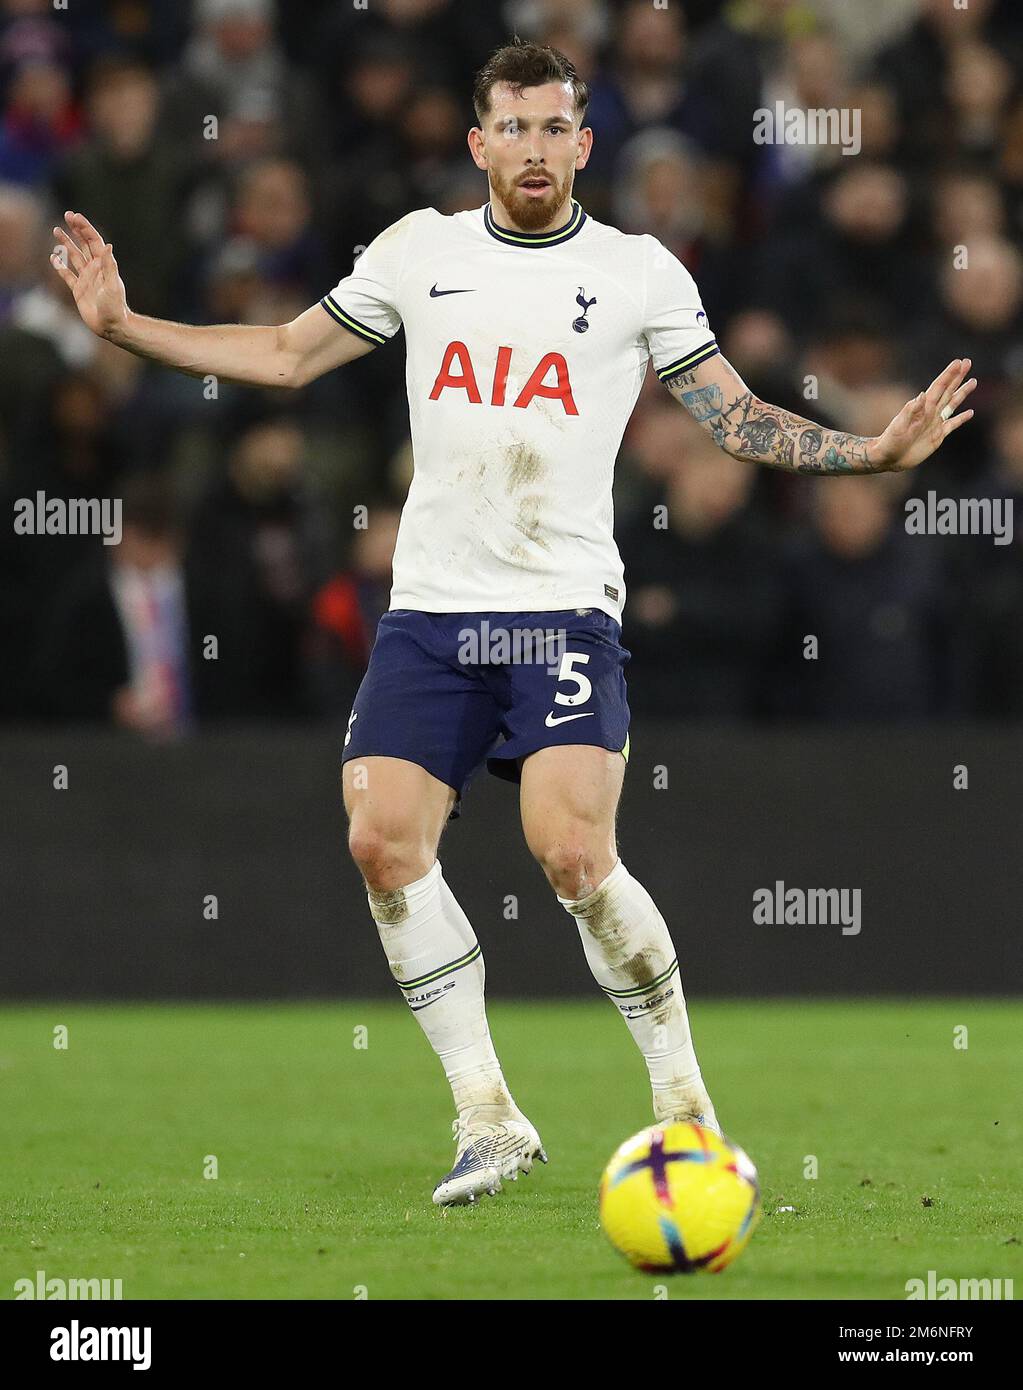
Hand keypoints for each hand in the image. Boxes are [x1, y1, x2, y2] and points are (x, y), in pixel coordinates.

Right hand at [49, 211, 129, 338]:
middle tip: (66, 215)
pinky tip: (53, 257)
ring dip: (66, 243)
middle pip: (83, 244)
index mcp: (103, 265)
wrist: (111, 326)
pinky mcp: (78, 290)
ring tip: (56, 230)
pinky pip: (67, 275)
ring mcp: (85, 278)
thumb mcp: (112, 285)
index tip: (74, 216)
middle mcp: (94, 269)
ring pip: (74, 256)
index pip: (93, 241)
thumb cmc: (114, 307)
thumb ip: (109, 266)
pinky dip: (60, 266)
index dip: (84, 228)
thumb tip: (107, 245)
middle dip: (76, 230)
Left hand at [871, 359, 976, 471]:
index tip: (959, 362)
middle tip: (967, 362)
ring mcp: (935, 423)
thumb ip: (911, 411)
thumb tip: (922, 394)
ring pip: (952, 404)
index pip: (939, 387)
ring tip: (973, 381)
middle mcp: (931, 413)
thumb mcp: (899, 426)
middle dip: (958, 377)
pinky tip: (970, 412)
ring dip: (962, 393)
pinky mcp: (937, 436)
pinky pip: (952, 424)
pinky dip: (961, 418)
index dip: (949, 374)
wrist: (888, 458)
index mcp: (923, 408)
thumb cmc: (891, 441)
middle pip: (948, 391)